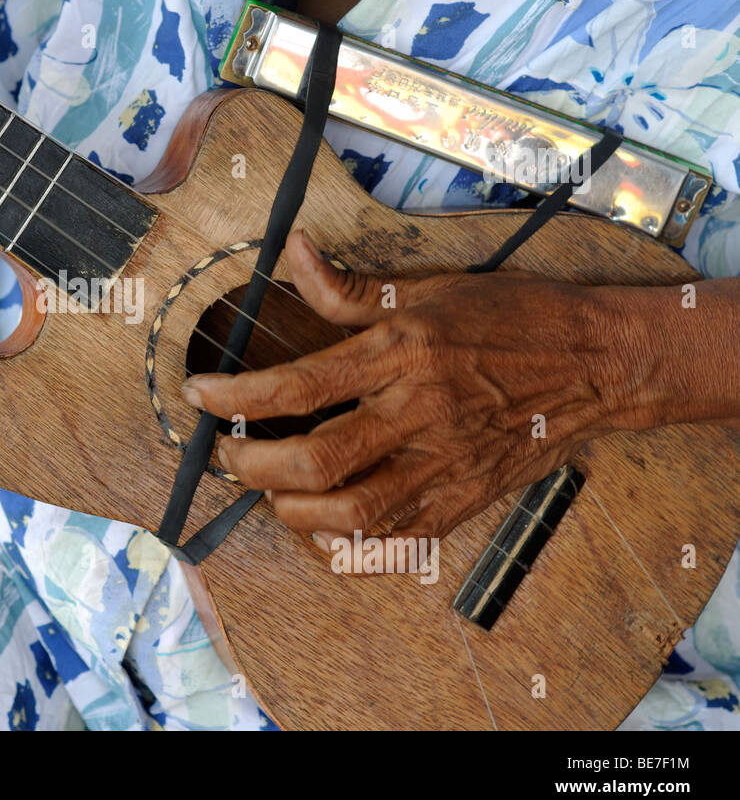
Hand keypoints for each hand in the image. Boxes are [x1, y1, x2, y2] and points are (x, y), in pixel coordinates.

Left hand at [182, 231, 653, 547]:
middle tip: (226, 456)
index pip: (299, 385)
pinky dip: (349, 548)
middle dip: (252, 466)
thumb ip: (350, 287)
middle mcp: (419, 412)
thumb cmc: (513, 316)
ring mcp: (444, 463)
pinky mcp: (465, 500)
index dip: (236, 396)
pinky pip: (397, 543)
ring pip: (352, 514)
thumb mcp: (429, 287)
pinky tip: (324, 531)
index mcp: (404, 353)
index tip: (199, 396)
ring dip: (293, 512)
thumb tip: (290, 251)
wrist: (599, 362)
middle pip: (316, 461)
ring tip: (272, 491)